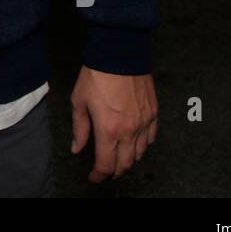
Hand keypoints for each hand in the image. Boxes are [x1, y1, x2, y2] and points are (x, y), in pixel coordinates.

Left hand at [70, 66, 157, 182]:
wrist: (120, 53)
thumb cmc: (97, 75)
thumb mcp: (79, 101)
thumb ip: (79, 129)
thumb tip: (77, 148)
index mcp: (108, 129)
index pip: (106, 165)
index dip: (99, 176)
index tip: (94, 178)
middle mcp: (129, 131)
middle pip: (125, 164)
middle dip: (114, 172)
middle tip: (105, 172)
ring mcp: (144, 123)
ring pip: (140, 154)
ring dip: (128, 160)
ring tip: (118, 159)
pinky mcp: (153, 113)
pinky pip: (151, 138)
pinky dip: (143, 146)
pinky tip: (134, 143)